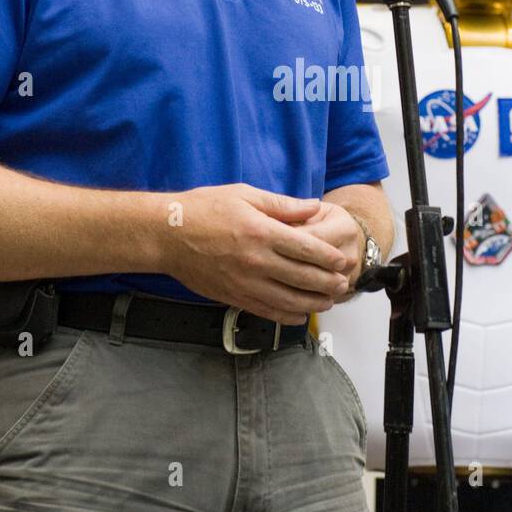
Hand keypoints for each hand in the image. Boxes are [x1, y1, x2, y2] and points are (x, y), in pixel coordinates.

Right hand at [161, 183, 352, 324]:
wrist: (167, 235)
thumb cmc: (203, 210)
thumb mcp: (245, 195)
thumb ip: (283, 205)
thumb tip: (313, 207)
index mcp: (262, 232)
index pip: (307, 249)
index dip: (329, 257)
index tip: (342, 260)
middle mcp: (257, 261)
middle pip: (304, 278)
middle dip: (328, 282)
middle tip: (343, 283)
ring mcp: (245, 282)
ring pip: (289, 300)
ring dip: (313, 303)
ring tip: (328, 301)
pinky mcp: (234, 296)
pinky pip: (267, 312)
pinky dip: (287, 316)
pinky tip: (300, 314)